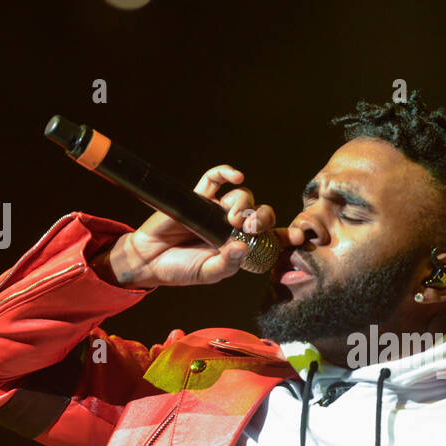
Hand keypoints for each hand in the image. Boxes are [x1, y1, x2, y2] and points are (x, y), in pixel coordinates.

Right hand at [91, 164, 280, 287]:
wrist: (150, 259)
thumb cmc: (181, 268)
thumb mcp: (208, 273)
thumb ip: (227, 264)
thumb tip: (242, 248)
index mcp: (241, 246)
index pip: (269, 238)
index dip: (284, 235)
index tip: (296, 236)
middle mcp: (233, 227)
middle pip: (260, 213)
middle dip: (263, 217)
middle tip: (252, 228)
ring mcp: (217, 210)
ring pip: (242, 197)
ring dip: (243, 204)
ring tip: (232, 219)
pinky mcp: (199, 198)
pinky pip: (214, 179)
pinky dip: (226, 172)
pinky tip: (236, 176)